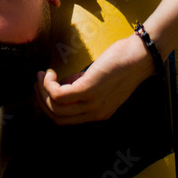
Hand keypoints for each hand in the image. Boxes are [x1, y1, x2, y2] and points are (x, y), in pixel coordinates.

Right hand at [35, 33, 154, 124]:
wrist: (140, 56)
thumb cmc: (122, 63)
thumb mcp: (100, 80)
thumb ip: (82, 85)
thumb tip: (63, 83)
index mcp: (98, 114)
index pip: (66, 121)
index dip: (49, 108)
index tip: (42, 91)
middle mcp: (94, 113)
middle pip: (57, 117)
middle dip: (41, 101)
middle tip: (36, 83)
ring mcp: (92, 103)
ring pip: (55, 107)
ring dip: (42, 91)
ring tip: (40, 76)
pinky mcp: (89, 89)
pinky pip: (59, 94)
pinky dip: (49, 84)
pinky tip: (49, 73)